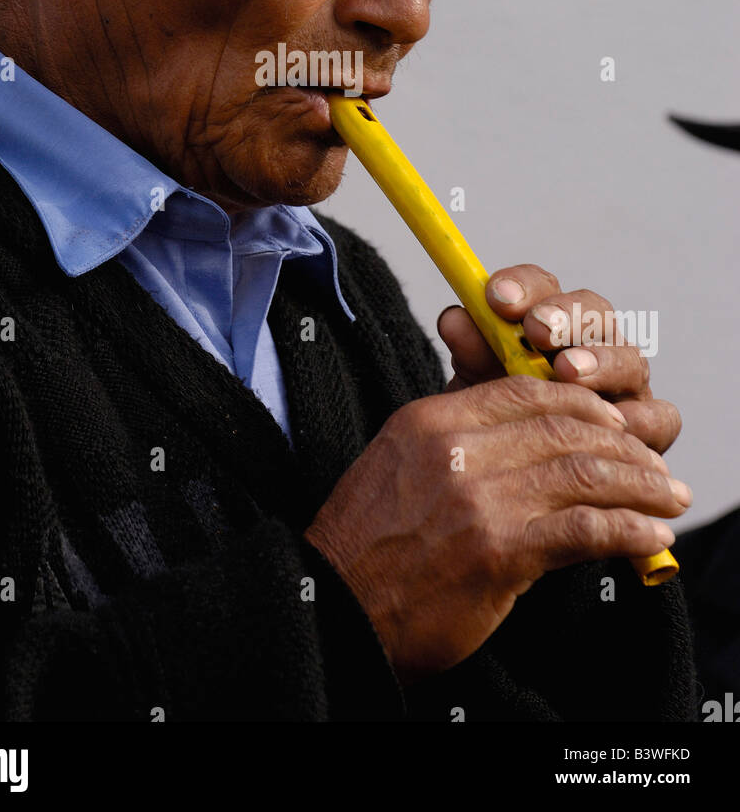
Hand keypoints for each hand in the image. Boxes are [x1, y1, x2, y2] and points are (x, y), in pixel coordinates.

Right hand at [304, 376, 689, 680]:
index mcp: (429, 420)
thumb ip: (455, 437)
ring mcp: (478, 498)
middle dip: (621, 444)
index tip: (610, 421)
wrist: (333, 608)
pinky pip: (583, 528)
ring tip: (666, 497)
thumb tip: (521, 429)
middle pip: (561, 426)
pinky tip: (648, 536)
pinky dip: (626, 529)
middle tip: (651, 464)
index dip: (579, 402)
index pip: (522, 391)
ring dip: (636, 484)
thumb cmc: (367, 545)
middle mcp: (455, 449)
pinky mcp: (498, 551)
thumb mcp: (398, 463)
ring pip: (581, 470)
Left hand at [438, 263, 680, 454]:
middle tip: (537, 328)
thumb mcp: (478, 387)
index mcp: (549, 322)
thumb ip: (471, 351)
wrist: (525, 482)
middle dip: (566, 316)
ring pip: (629, 358)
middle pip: (595, 312)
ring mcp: (626, 383)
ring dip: (600, 361)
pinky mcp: (652, 426)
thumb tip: (455, 319)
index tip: (495, 296)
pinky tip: (613, 423)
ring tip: (568, 370)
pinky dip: (639, 417)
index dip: (522, 286)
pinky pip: (660, 416)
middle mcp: (594, 344)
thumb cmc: (502, 424)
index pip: (542, 287)